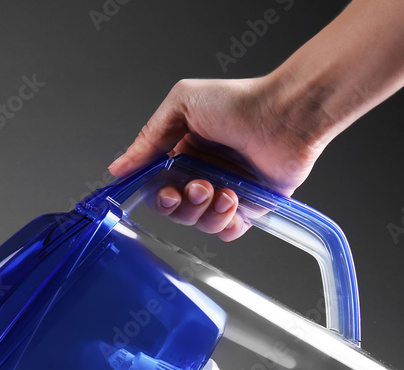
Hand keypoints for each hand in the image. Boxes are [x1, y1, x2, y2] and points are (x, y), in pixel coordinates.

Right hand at [108, 75, 323, 239]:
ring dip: (207, 212)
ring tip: (224, 192)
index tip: (164, 191)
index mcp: (182, 153)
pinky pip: (227, 232)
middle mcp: (202, 175)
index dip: (157, 196)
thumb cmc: (239, 102)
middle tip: (199, 187)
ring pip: (200, 224)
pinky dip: (226, 224)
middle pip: (176, 210)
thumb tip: (118, 168)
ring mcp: (225, 193)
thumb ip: (148, 138)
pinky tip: (235, 202)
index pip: (157, 187)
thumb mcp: (182, 105)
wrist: (285, 114)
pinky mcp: (249, 208)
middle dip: (184, 204)